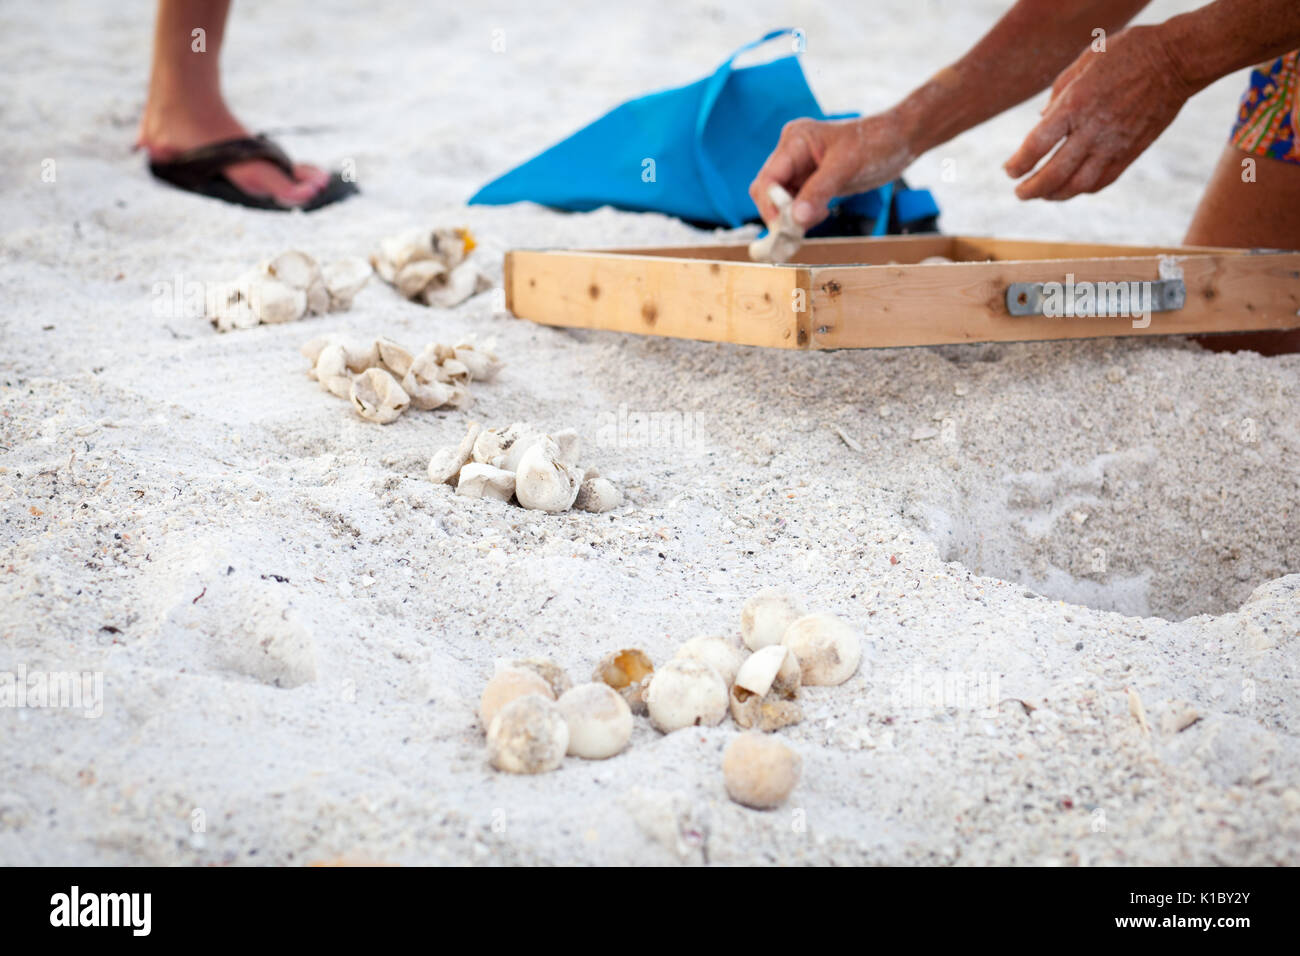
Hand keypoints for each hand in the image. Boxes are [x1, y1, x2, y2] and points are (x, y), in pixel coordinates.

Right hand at [748, 113, 914, 228]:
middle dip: (780, 214)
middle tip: (797, 232)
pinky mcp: (811, 182)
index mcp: (795, 140)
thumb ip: (818, 192)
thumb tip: (795, 219)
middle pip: (768, 192)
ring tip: (819, 216)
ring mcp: (800, 168)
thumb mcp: (846, 167)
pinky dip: (804, 216)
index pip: (768, 179)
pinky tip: (823, 212)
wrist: (899, 140)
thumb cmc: (876, 142)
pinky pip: (796, 204)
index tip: (785, 228)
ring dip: (793, 217)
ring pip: (781, 201)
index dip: (771, 205)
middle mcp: (792, 153)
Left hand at [1005, 25, 1194, 200]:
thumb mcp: (1085, 61)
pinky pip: (1102, 181)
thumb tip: (1040, 120)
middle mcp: (1094, 130)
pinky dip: (1082, 189)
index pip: (1036, 145)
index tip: (1009, 170)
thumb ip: (1058, 92)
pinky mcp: (1132, 152)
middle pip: (1054, 174)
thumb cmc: (1128, 53)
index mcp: (1076, 104)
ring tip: (1041, 194)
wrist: (1178, 59)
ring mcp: (1115, 145)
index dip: (1018, 164)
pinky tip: (1071, 188)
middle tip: (1019, 192)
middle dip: (1031, 189)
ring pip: (1078, 185)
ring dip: (1054, 195)